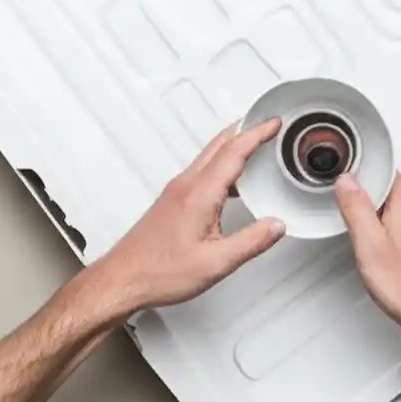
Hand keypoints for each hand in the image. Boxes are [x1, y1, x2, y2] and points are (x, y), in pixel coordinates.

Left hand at [71, 119, 286, 325]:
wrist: (123, 278)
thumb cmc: (160, 271)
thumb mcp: (216, 263)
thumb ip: (251, 242)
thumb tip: (277, 225)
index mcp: (199, 194)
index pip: (233, 152)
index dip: (257, 134)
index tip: (274, 123)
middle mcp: (186, 185)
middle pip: (219, 145)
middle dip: (245, 130)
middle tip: (268, 126)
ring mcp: (176, 191)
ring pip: (209, 156)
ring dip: (233, 145)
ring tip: (255, 147)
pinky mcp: (172, 200)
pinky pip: (201, 171)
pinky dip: (221, 164)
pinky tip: (231, 182)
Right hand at [334, 173, 400, 348]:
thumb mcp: (369, 243)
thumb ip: (355, 207)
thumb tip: (346, 180)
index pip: (380, 168)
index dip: (356, 173)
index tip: (338, 182)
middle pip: (384, 185)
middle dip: (361, 196)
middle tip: (344, 213)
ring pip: (389, 205)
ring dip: (371, 215)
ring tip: (359, 235)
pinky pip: (396, 222)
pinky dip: (381, 229)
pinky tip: (374, 248)